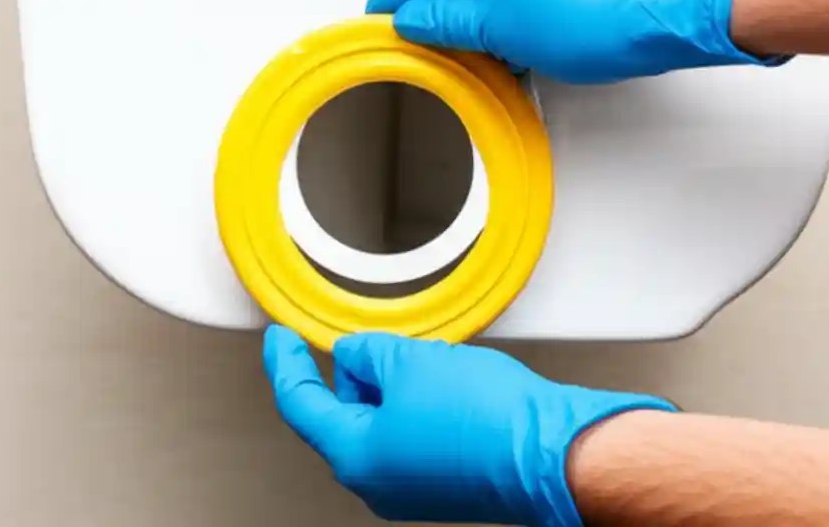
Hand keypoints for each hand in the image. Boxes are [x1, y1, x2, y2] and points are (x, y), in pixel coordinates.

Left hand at [262, 325, 675, 525]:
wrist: (549, 451)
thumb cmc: (486, 416)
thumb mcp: (410, 360)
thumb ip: (366, 353)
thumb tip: (354, 355)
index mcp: (354, 456)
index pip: (299, 404)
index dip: (285, 363)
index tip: (279, 340)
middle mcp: (376, 483)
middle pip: (343, 415)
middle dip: (358, 374)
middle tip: (383, 344)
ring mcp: (410, 489)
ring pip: (382, 424)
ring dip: (395, 389)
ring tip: (434, 368)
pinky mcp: (442, 485)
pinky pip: (413, 438)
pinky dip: (419, 408)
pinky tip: (451, 389)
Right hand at [366, 0, 786, 83]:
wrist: (668, 12)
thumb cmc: (598, 10)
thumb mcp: (500, 26)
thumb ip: (445, 20)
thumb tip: (415, 20)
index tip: (386, 21)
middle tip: (421, 38)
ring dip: (468, 6)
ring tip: (465, 49)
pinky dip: (501, 4)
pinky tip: (504, 43)